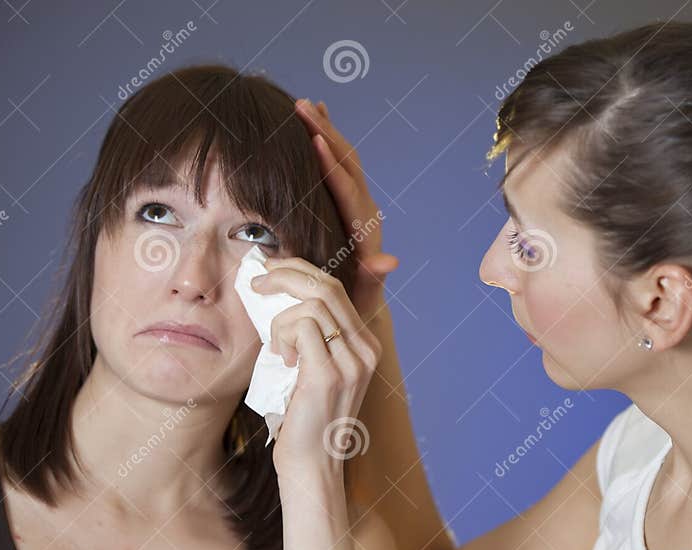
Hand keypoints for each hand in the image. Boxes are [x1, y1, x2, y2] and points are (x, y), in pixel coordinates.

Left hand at [250, 256, 381, 471]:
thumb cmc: (303, 418)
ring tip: (273, 345)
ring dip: (280, 317)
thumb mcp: (309, 367)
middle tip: (257, 282)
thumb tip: (282, 293)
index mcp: (365, 344)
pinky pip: (300, 326)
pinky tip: (279, 359)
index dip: (301, 269)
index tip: (271, 270)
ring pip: (312, 303)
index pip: (335, 286)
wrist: (311, 466)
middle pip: (327, 285)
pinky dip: (281, 335)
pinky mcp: (329, 374)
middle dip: (286, 274)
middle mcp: (366, 349)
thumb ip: (307, 334)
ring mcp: (352, 362)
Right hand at [295, 98, 398, 320]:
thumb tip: (390, 262)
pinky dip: (328, 140)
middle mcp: (364, 208)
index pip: (347, 188)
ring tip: (303, 103)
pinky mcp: (349, 202)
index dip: (330, 164)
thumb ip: (375, 276)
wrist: (365, 304)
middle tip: (300, 106)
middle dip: (325, 132)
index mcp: (363, 226)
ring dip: (325, 129)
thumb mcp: (365, 293)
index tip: (314, 138)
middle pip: (346, 162)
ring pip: (344, 158)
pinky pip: (339, 165)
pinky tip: (315, 120)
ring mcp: (358, 202)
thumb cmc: (357, 304)